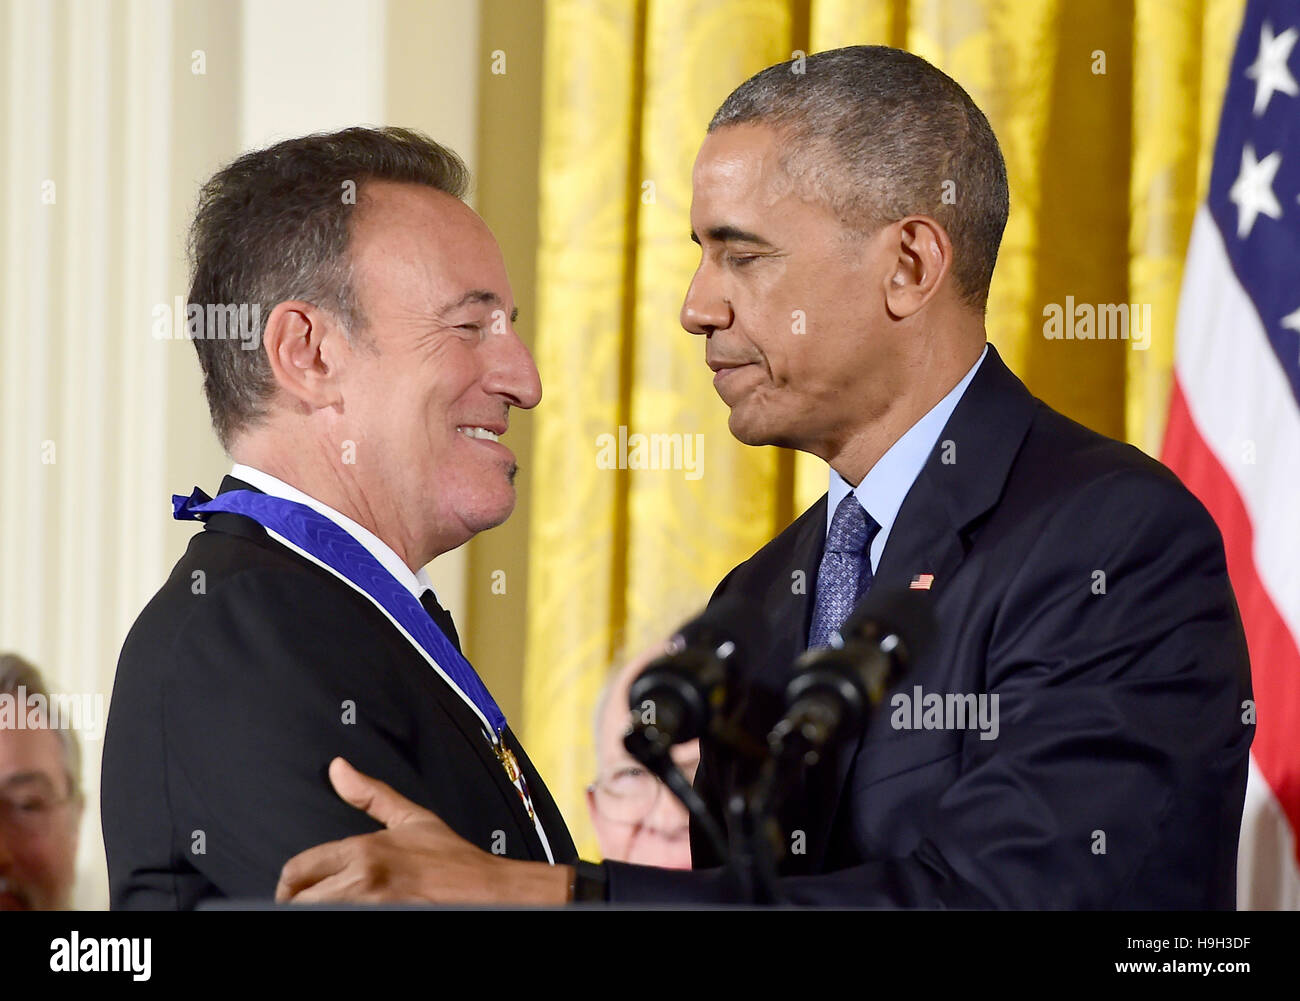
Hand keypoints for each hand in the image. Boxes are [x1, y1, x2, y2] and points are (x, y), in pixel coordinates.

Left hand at [274, 757, 571, 904]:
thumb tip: (339, 769)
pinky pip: (342, 924)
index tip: (296, 889)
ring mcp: (371, 906)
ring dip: (321, 911)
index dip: (291, 883)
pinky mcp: (384, 922)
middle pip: (299, 900)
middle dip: (300, 903)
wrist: (487, 892)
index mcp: (363, 849)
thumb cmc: (455, 862)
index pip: (298, 869)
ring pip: (317, 914)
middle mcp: (362, 879)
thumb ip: (370, 794)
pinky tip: (358, 913)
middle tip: (312, 903)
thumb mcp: (413, 819)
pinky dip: (343, 919)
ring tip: (336, 907)